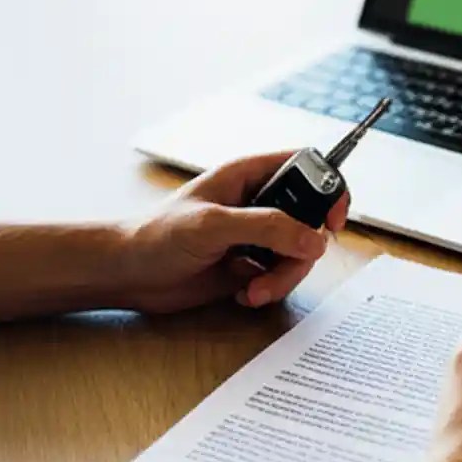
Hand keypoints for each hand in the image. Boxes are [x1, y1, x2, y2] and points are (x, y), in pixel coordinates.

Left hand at [115, 152, 348, 312]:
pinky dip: (270, 289)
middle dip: (305, 247)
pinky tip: (244, 293)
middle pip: (310, 218)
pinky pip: (281, 276)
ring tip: (255, 289)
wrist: (127, 275)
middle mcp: (258, 204)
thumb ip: (267, 228)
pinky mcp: (250, 265)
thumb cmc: (156, 236)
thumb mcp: (214, 225)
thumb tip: (314, 239)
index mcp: (249, 175)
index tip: (333, 219)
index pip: (306, 167)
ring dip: (284, 276)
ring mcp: (256, 236)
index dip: (328, 188)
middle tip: (289, 264)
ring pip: (299, 253)